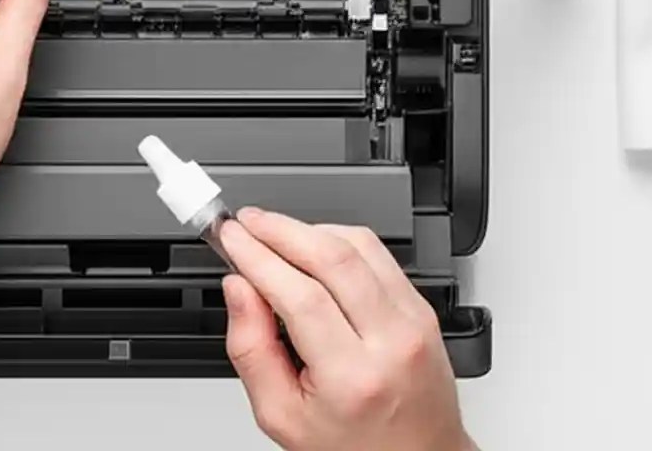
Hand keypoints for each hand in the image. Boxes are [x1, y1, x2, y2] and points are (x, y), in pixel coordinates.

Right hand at [220, 209, 473, 450]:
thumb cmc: (353, 447)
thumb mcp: (282, 416)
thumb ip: (251, 350)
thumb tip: (238, 289)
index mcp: (353, 378)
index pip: (299, 295)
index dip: (257, 257)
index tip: (230, 238)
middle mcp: (391, 342)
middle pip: (333, 258)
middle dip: (279, 229)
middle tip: (244, 223)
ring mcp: (413, 321)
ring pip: (358, 245)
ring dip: (308, 228)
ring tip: (271, 233)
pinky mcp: (422, 307)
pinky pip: (379, 254)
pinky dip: (338, 239)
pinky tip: (311, 246)